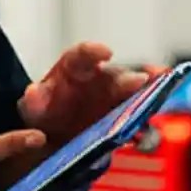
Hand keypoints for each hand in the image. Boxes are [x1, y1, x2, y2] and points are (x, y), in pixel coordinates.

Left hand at [17, 42, 150, 145]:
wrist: (54, 139)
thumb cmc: (45, 113)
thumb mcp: (34, 108)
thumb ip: (34, 101)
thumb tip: (33, 94)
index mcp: (73, 69)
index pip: (83, 54)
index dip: (95, 51)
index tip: (105, 53)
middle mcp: (97, 79)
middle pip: (114, 75)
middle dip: (127, 78)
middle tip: (140, 81)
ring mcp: (112, 98)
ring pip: (131, 93)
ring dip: (145, 93)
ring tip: (157, 94)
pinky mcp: (122, 116)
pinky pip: (136, 114)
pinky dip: (144, 118)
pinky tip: (150, 123)